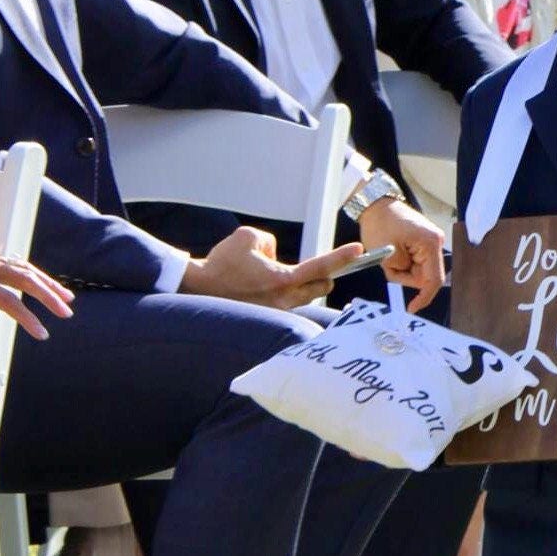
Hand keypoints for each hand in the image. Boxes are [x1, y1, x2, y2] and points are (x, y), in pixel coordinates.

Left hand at [0, 219, 73, 353]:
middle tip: (66, 311)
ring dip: (46, 281)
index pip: (7, 300)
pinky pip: (13, 261)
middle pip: (25, 278)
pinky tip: (40, 280)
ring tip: (65, 296)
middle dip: (49, 294)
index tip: (42, 332)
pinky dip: (31, 272)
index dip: (27, 318)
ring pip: (23, 266)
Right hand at [182, 225, 363, 309]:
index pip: (320, 266)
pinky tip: (263, 287)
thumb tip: (274, 256)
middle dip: (326, 276)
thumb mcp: (247, 238)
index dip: (341, 256)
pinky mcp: (267, 317)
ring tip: (281, 275)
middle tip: (325, 266)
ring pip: (305, 296)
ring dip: (304, 285)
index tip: (359, 249)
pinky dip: (285, 294)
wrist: (197, 291)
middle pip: (322, 287)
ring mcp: (276, 311)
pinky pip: (287, 303)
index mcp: (282, 279)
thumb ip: (270, 241)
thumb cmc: (221, 264)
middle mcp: (284, 299)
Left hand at [357, 197, 445, 313]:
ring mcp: (430, 241)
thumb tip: (409, 276)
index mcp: (430, 244)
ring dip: (401, 269)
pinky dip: (402, 263)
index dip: (424, 297)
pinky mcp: (423, 241)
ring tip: (387, 255)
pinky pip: (415, 262)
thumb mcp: (387, 254)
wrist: (376, 203)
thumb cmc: (380, 224)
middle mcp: (436, 242)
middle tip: (386, 266)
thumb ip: (401, 271)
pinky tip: (392, 252)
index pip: (434, 280)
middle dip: (405, 277)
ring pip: (419, 270)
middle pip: (425, 276)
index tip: (411, 308)